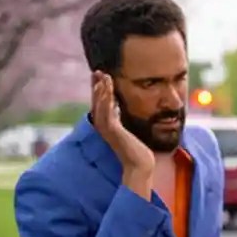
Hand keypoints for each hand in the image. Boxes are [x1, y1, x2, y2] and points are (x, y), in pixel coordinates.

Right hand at [91, 72, 152, 195]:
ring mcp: (107, 129)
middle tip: (96, 71)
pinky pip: (107, 112)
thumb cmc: (138, 151)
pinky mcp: (113, 131)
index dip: (98, 90)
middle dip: (96, 86)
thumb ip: (124, 121)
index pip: (100, 104)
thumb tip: (123, 111)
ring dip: (100, 89)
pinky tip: (107, 88)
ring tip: (102, 75)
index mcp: (108, 126)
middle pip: (96, 102)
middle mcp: (104, 127)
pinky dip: (106, 99)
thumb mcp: (130, 131)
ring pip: (100, 105)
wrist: (140, 166)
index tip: (99, 76)